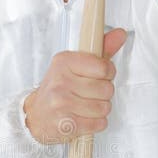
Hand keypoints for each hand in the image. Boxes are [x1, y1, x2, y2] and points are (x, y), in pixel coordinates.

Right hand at [23, 28, 126, 143]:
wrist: (36, 116)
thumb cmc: (59, 89)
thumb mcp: (76, 65)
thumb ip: (101, 50)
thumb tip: (121, 34)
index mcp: (64, 61)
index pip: (104, 67)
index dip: (108, 74)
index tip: (99, 76)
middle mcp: (61, 80)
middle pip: (107, 89)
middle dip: (103, 94)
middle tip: (88, 94)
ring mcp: (62, 103)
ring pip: (104, 108)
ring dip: (100, 110)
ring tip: (85, 107)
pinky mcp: (66, 123)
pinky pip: (99, 123)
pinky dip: (95, 123)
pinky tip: (83, 118)